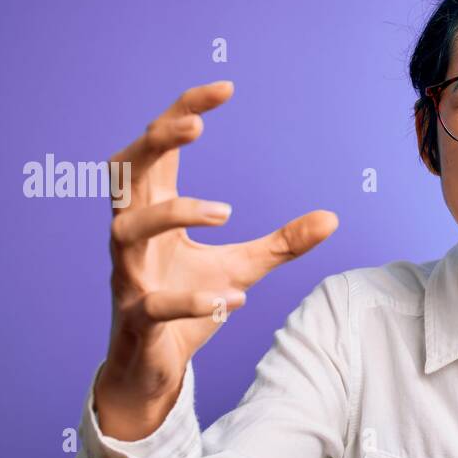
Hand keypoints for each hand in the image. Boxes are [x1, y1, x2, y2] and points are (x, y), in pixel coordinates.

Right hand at [96, 80, 338, 438]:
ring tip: (226, 213)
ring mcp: (129, 276)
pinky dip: (192, 300)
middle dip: (155, 141)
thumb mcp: (242, 267)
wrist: (152, 369)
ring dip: (173, 213)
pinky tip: (231, 299)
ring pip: (128, 229)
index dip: (183, 112)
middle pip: (124, 170)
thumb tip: (333, 217)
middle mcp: (132, 234)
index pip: (159, 147)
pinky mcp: (137, 320)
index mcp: (152, 210)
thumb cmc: (188, 305)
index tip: (225, 88)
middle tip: (197, 126)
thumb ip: (282, 243)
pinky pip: (154, 304)